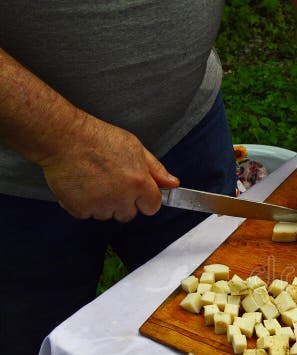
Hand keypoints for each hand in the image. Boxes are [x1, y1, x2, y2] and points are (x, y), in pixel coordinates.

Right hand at [41, 113, 178, 221]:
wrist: (63, 137)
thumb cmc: (98, 138)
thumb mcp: (135, 147)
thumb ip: (156, 169)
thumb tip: (173, 184)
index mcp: (139, 183)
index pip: (153, 207)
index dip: (145, 199)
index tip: (137, 192)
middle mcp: (122, 197)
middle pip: (129, 214)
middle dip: (123, 203)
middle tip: (111, 182)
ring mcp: (100, 205)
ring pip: (108, 215)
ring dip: (103, 204)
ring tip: (94, 181)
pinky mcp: (80, 209)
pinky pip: (87, 214)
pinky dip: (83, 205)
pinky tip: (81, 186)